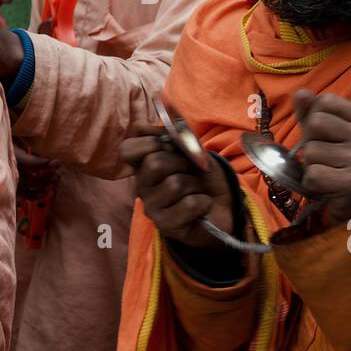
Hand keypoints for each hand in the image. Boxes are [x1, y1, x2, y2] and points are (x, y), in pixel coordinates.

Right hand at [121, 126, 235, 248]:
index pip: (128, 148)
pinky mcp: (164, 225)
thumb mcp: (192, 149)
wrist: (223, 206)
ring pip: (175, 183)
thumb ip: (175, 135)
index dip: (152, 140)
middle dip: (183, 163)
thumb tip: (164, 126)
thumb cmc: (202, 176)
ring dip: (196, 184)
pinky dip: (203, 202)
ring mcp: (151, 207)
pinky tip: (201, 207)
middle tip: (193, 171)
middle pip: (154, 163)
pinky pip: (188, 204)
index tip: (171, 144)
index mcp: (142, 165)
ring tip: (197, 190)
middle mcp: (141, 186)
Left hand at [291, 90, 350, 220]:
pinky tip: (328, 187)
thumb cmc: (343, 161)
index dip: (315, 118)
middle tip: (327, 157)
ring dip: (311, 165)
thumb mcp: (330, 131)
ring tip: (329, 172)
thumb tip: (300, 93)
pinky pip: (312, 175)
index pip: (325, 101)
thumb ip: (313, 111)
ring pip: (310, 151)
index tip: (329, 136)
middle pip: (315, 124)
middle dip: (311, 142)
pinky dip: (312, 183)